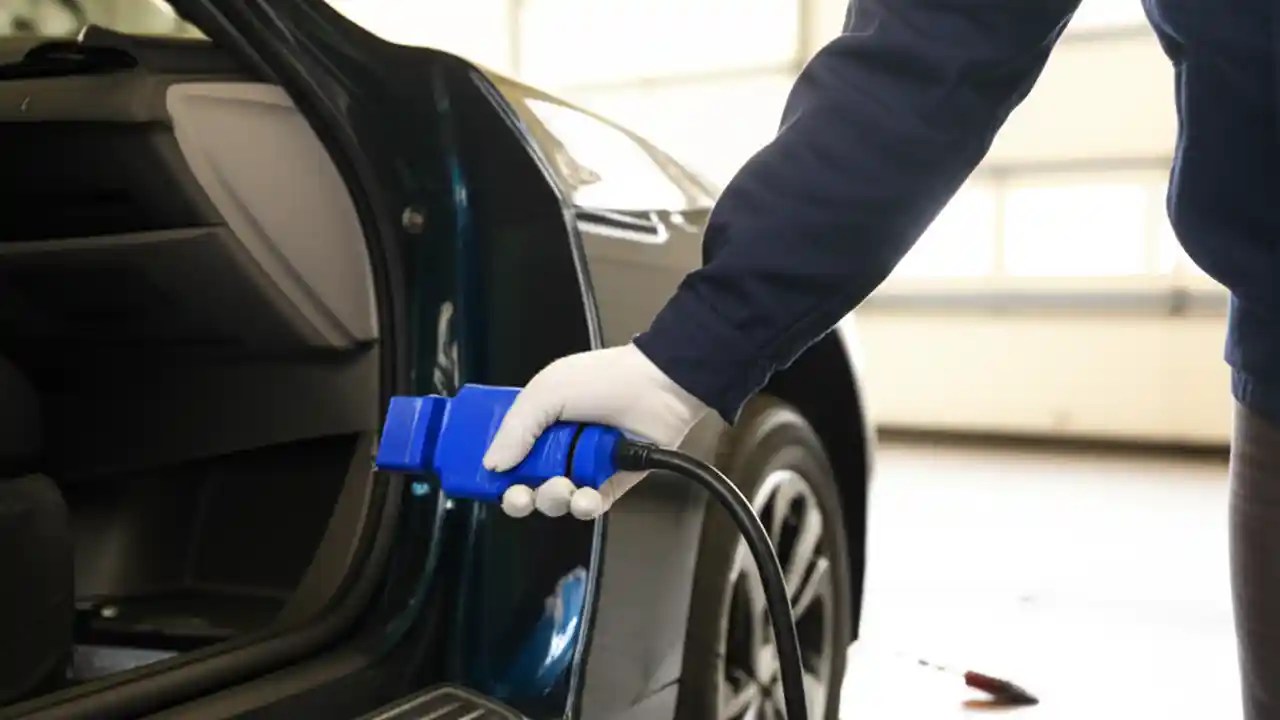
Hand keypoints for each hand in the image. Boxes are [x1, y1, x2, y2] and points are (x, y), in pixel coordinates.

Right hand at [482, 344, 707, 518]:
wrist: (658, 387)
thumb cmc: (603, 379)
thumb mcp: (546, 392)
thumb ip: (515, 429)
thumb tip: (492, 464)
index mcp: (539, 422)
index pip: (508, 454)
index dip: (495, 472)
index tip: (487, 483)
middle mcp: (559, 446)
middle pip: (526, 485)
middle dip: (519, 496)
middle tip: (519, 495)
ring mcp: (585, 466)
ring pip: (555, 500)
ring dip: (553, 498)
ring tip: (563, 485)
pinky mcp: (611, 483)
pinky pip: (589, 506)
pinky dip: (584, 506)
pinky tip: (585, 496)